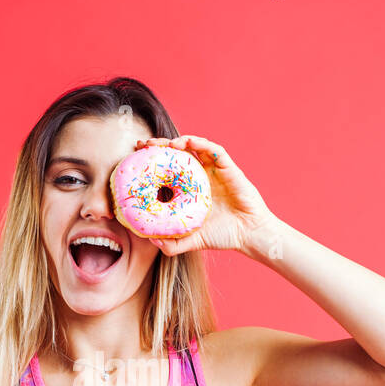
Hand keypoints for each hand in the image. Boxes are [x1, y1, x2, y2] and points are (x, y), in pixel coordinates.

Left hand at [133, 134, 276, 257]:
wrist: (249, 234)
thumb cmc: (223, 236)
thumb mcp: (192, 241)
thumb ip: (172, 244)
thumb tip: (150, 240)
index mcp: (190, 189)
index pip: (167, 171)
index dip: (152, 164)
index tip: (135, 161)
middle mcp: (200, 176)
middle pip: (176, 154)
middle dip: (158, 147)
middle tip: (142, 146)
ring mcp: (213, 170)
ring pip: (193, 147)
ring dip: (176, 141)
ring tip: (162, 144)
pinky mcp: (227, 166)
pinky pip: (212, 149)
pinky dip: (199, 143)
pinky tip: (185, 143)